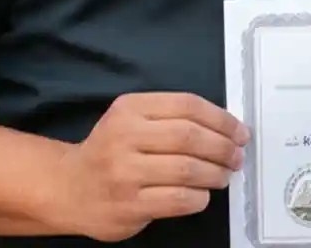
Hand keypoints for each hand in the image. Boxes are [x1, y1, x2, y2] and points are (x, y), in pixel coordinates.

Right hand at [50, 93, 249, 241]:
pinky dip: (199, 197)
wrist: (70, 188)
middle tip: (237, 156)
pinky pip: (178, 200)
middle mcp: (125, 137)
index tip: (240, 132)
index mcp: (130, 109)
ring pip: (187, 169)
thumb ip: (171, 117)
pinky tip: (202, 195)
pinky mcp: (129, 205)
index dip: (222, 119)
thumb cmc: (112, 151)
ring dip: (215, 173)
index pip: (187, 105)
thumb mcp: (132, 120)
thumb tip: (226, 128)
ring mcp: (125, 173)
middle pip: (189, 137)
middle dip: (223, 147)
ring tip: (223, 176)